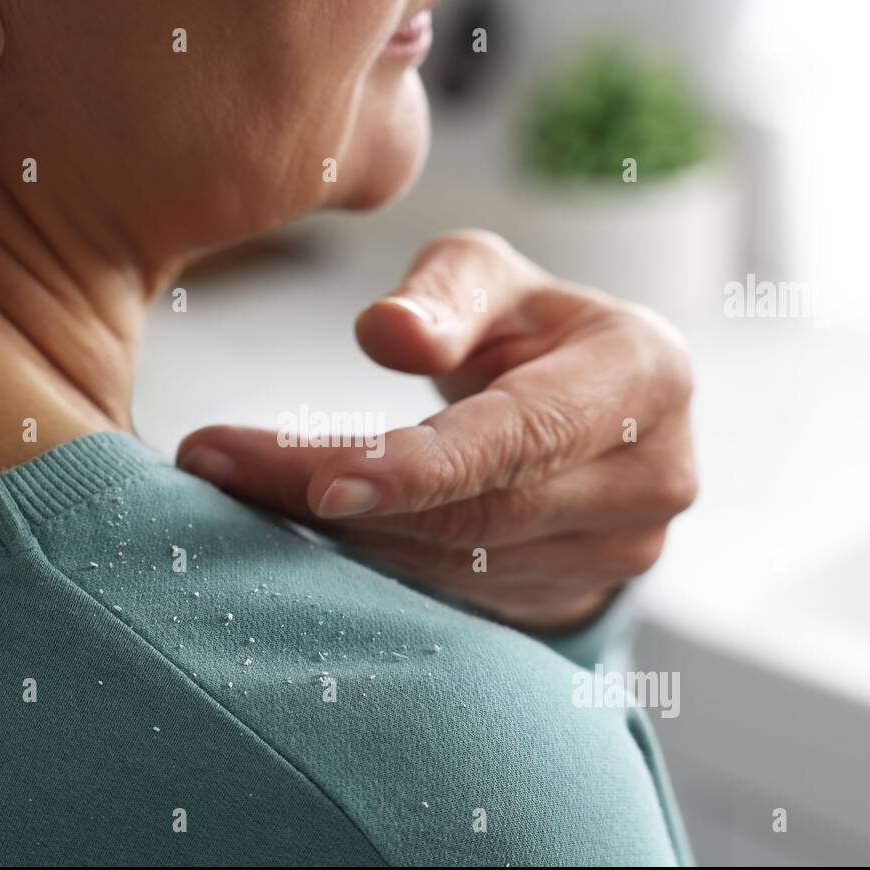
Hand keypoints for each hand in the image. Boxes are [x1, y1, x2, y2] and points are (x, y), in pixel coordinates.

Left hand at [177, 229, 696, 630]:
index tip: (320, 485)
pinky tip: (301, 529)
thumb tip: (384, 334)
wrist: (603, 412)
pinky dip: (376, 561)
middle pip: (478, 511)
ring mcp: (624, 549)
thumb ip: (444, 294)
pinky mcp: (581, 591)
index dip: (421, 466)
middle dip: (337, 499)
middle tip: (217, 468)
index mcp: (645, 377)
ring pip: (459, 563)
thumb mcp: (493, 279)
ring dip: (342, 536)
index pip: (523, 435)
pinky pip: (460, 590)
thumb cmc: (535, 325)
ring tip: (235, 487)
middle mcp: (652, 475)